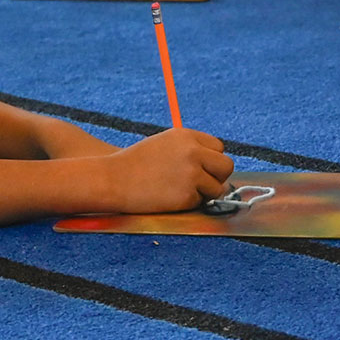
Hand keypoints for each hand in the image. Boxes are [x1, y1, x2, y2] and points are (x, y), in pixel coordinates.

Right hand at [104, 128, 232, 212]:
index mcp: (187, 136)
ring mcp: (191, 174)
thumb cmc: (137, 163)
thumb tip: (215, 164)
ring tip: (180, 190)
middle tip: (201, 183)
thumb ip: (190, 149)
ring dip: (205, 193)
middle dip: (217, 177)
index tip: (201, 168)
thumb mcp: (165, 144)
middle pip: (226, 166)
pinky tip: (170, 197)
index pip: (219, 147)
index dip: (211, 160)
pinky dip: (189, 203)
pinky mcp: (186, 195)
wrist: (113, 179)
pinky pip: (201, 202)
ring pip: (218, 187)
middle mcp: (193, 152)